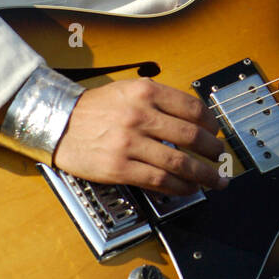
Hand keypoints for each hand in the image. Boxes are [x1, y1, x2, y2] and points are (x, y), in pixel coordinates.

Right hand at [52, 76, 226, 196]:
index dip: (212, 123)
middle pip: (192, 137)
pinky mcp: (120, 168)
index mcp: (144, 92)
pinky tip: (188, 188)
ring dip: (204, 175)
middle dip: (213, 151)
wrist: (56, 123)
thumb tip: (192, 118)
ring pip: (180, 163)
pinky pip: (159, 181)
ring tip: (215, 180)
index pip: (192, 108)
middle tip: (221, 157)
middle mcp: (139, 116)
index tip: (217, 132)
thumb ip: (157, 100)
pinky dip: (180, 187)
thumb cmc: (92, 108)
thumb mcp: (126, 90)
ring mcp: (130, 144)